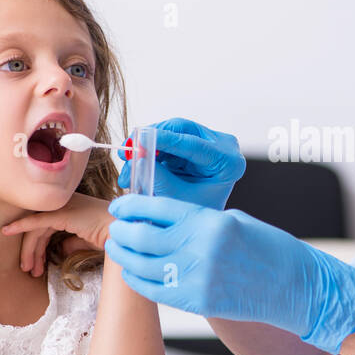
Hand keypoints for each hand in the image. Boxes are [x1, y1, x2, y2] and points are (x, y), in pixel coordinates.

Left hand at [1, 191, 111, 278]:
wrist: (123, 232)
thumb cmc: (111, 236)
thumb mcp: (88, 240)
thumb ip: (73, 242)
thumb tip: (61, 250)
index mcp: (72, 209)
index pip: (47, 226)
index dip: (38, 245)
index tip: (34, 263)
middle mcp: (65, 204)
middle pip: (39, 228)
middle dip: (32, 251)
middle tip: (29, 270)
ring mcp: (63, 207)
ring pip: (36, 228)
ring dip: (29, 249)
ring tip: (27, 268)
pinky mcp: (61, 213)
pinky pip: (36, 221)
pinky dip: (20, 226)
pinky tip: (8, 231)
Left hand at [104, 194, 354, 353]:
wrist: (295, 287)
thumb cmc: (268, 249)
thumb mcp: (234, 222)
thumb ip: (197, 221)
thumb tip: (161, 219)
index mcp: (211, 222)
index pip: (158, 208)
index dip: (133, 206)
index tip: (121, 206)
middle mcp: (200, 249)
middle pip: (143, 236)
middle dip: (123, 230)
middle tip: (117, 228)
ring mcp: (197, 279)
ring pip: (142, 265)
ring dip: (125, 255)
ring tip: (119, 248)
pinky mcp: (197, 302)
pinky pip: (154, 290)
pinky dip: (138, 279)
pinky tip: (133, 272)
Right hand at [118, 118, 245, 209]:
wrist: (202, 224)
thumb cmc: (194, 215)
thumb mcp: (176, 197)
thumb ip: (158, 176)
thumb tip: (136, 156)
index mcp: (229, 162)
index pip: (192, 144)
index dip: (162, 139)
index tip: (137, 140)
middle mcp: (224, 146)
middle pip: (181, 129)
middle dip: (149, 140)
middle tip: (125, 154)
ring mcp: (211, 141)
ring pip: (171, 131)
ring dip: (146, 146)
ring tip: (128, 167)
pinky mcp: (196, 142)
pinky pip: (169, 138)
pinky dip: (151, 150)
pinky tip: (136, 164)